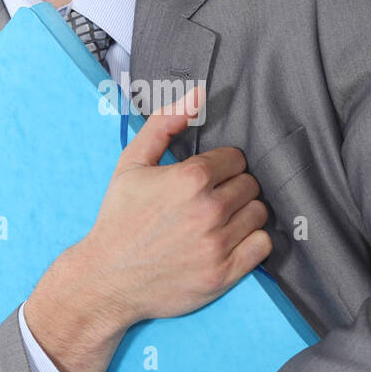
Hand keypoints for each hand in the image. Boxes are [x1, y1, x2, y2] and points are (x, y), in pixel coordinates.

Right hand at [77, 84, 272, 328]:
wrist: (107, 278)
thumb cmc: (119, 218)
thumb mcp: (131, 163)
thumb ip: (165, 123)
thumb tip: (199, 93)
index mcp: (190, 178)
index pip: (236, 159)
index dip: (221, 167)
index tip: (205, 179)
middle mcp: (209, 210)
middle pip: (250, 185)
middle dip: (232, 189)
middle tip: (210, 201)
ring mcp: (218, 244)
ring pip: (259, 214)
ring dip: (243, 215)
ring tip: (218, 222)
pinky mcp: (224, 274)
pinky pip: (263, 246)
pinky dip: (252, 242)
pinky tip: (230, 241)